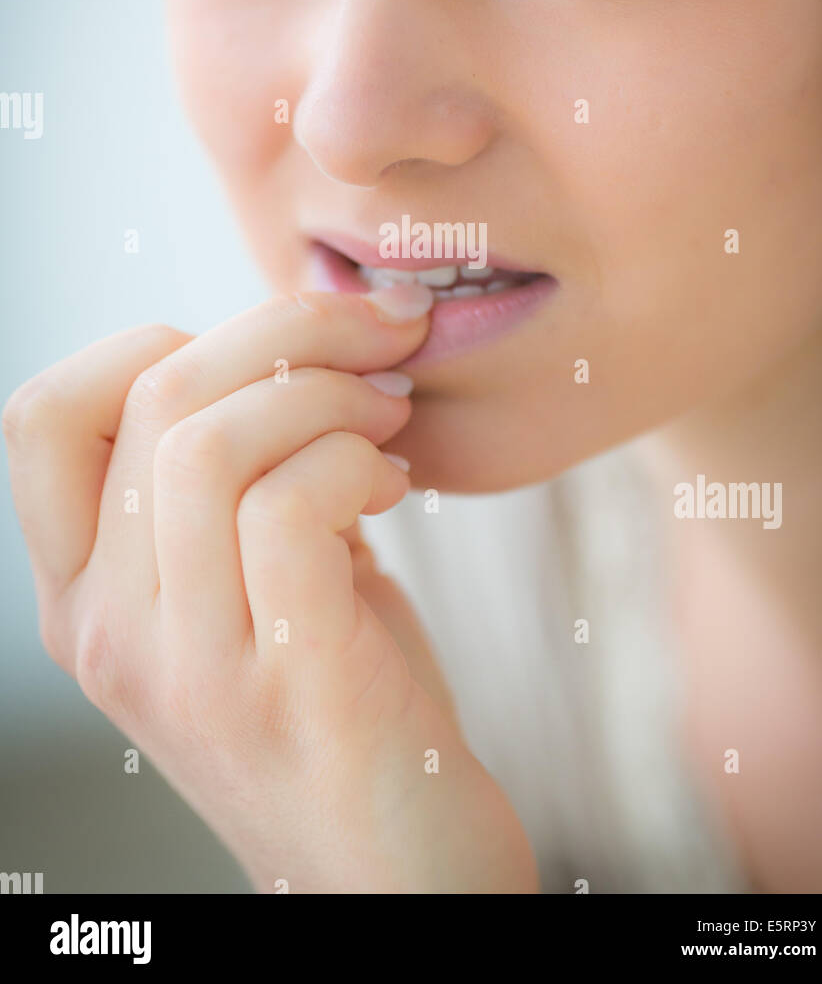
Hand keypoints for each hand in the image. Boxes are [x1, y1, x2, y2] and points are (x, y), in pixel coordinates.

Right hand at [3, 288, 538, 892]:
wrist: (399, 870)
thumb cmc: (343, 705)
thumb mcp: (256, 582)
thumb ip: (242, 479)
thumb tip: (295, 345)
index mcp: (88, 595)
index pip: (41, 416)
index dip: (152, 342)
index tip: (265, 354)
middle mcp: (110, 630)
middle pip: (151, 396)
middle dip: (288, 331)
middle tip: (380, 340)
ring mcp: (186, 665)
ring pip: (207, 442)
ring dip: (327, 393)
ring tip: (391, 420)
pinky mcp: (282, 684)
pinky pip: (288, 504)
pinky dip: (355, 459)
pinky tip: (398, 488)